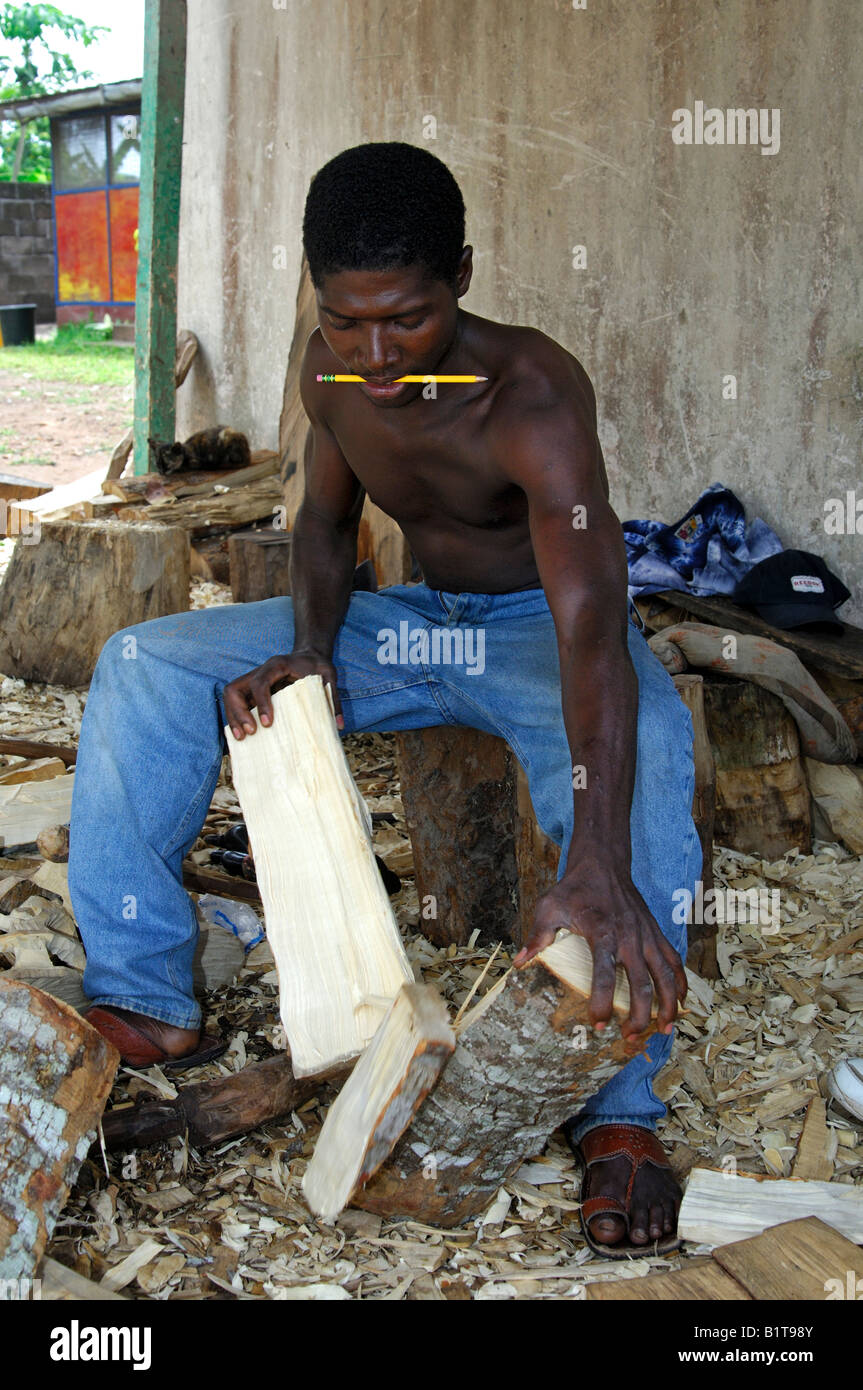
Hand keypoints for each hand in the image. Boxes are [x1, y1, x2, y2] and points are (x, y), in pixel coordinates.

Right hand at [223, 650, 342, 738]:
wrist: (309, 655)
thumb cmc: (317, 665)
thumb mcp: (329, 676)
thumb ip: (333, 698)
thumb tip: (338, 726)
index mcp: (276, 665)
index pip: (259, 682)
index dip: (261, 702)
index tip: (268, 723)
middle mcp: (259, 672)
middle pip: (234, 689)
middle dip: (238, 712)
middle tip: (251, 733)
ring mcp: (253, 682)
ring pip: (231, 697)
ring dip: (233, 717)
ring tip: (242, 738)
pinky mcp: (252, 692)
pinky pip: (236, 704)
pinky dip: (236, 719)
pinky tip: (242, 736)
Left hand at [513, 858, 686, 1040]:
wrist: (604, 865)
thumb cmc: (574, 889)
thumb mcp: (549, 906)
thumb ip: (537, 935)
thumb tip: (519, 963)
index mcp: (603, 932)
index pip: (605, 974)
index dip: (603, 1002)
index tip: (598, 1024)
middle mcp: (630, 937)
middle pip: (642, 984)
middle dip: (639, 1016)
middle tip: (629, 1038)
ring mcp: (647, 936)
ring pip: (665, 976)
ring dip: (667, 1006)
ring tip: (662, 1030)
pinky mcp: (656, 933)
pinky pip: (675, 962)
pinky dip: (681, 984)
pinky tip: (680, 1004)